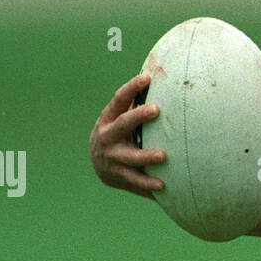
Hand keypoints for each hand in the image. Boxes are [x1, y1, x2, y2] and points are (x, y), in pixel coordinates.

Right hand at [89, 72, 166, 197]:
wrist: (97, 162)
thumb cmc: (118, 132)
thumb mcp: (119, 117)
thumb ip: (133, 103)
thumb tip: (158, 76)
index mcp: (108, 118)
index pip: (119, 99)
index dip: (132, 87)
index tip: (147, 77)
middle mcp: (107, 136)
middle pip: (123, 124)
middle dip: (138, 116)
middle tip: (156, 109)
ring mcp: (111, 157)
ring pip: (130, 157)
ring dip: (146, 156)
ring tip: (163, 156)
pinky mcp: (117, 176)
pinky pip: (134, 180)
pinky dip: (148, 183)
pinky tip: (162, 185)